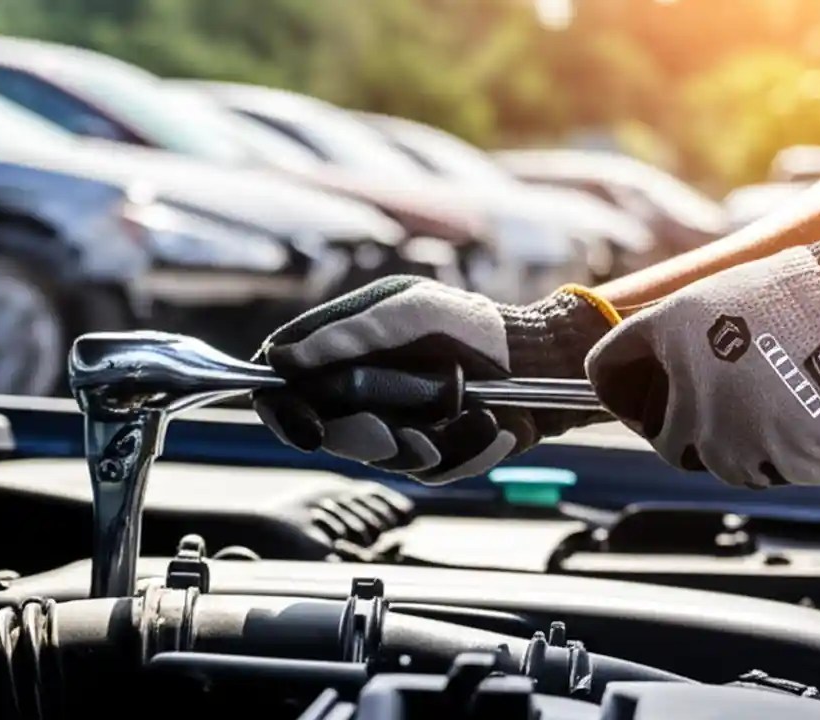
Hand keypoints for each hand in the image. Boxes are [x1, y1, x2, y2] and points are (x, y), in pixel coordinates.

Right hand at [254, 276, 614, 483]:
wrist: (536, 357)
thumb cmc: (470, 323)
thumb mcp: (406, 310)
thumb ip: (346, 332)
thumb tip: (283, 359)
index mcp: (342, 353)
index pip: (285, 387)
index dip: (284, 409)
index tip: (304, 424)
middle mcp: (361, 394)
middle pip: (328, 432)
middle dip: (364, 431)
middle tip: (390, 425)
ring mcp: (396, 427)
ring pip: (381, 456)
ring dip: (420, 439)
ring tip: (458, 411)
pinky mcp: (434, 455)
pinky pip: (431, 470)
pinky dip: (463, 448)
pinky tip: (487, 425)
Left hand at [585, 203, 819, 487]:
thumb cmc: (812, 289)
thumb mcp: (724, 295)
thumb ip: (677, 339)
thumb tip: (659, 375)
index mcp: (667, 336)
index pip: (604, 376)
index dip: (621, 390)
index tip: (642, 395)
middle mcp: (689, 390)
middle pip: (666, 441)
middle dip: (693, 431)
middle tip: (739, 404)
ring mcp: (735, 433)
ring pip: (723, 466)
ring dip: (750, 445)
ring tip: (790, 402)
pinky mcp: (782, 461)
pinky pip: (777, 473)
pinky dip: (799, 455)